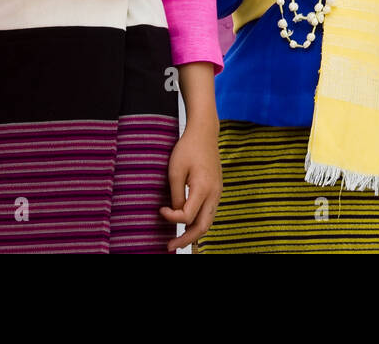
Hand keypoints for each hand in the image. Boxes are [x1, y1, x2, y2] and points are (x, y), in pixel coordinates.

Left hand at [159, 120, 221, 251]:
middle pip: (203, 226)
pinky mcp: (216, 189)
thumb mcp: (175, 171)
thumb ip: (176, 195)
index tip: (160, 210)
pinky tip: (187, 224)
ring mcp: (218, 192)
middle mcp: (214, 193)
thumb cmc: (188, 148)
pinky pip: (209, 212)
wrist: (204, 133)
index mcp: (204, 188)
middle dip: (186, 240)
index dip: (171, 218)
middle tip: (169, 246)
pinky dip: (199, 222)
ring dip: (193, 233)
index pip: (187, 216)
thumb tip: (176, 213)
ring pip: (208, 221)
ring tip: (178, 240)